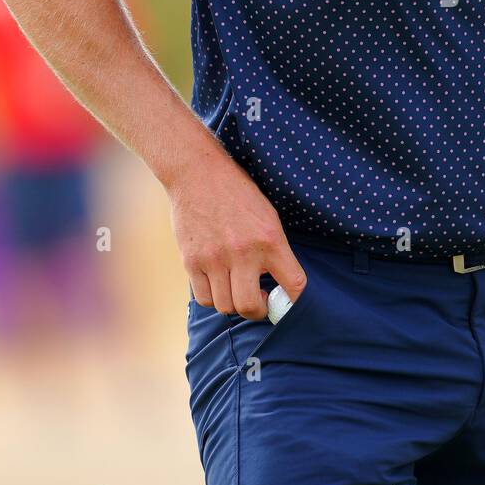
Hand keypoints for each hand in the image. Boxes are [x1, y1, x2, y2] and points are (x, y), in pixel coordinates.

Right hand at [165, 148, 306, 317]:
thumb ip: (273, 249)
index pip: (293, 284)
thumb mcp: (267, 215)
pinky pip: (204, 297)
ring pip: (225, 306)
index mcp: (270, 240)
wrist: (198, 174)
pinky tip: (218, 283)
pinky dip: (213, 296)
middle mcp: (243, 253)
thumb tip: (278, 283)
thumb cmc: (237, 193)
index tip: (288, 303)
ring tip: (237, 289)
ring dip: (233, 304)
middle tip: (260, 301)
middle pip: (250, 307)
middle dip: (259, 310)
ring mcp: (214, 259)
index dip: (293, 301)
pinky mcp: (191, 261)